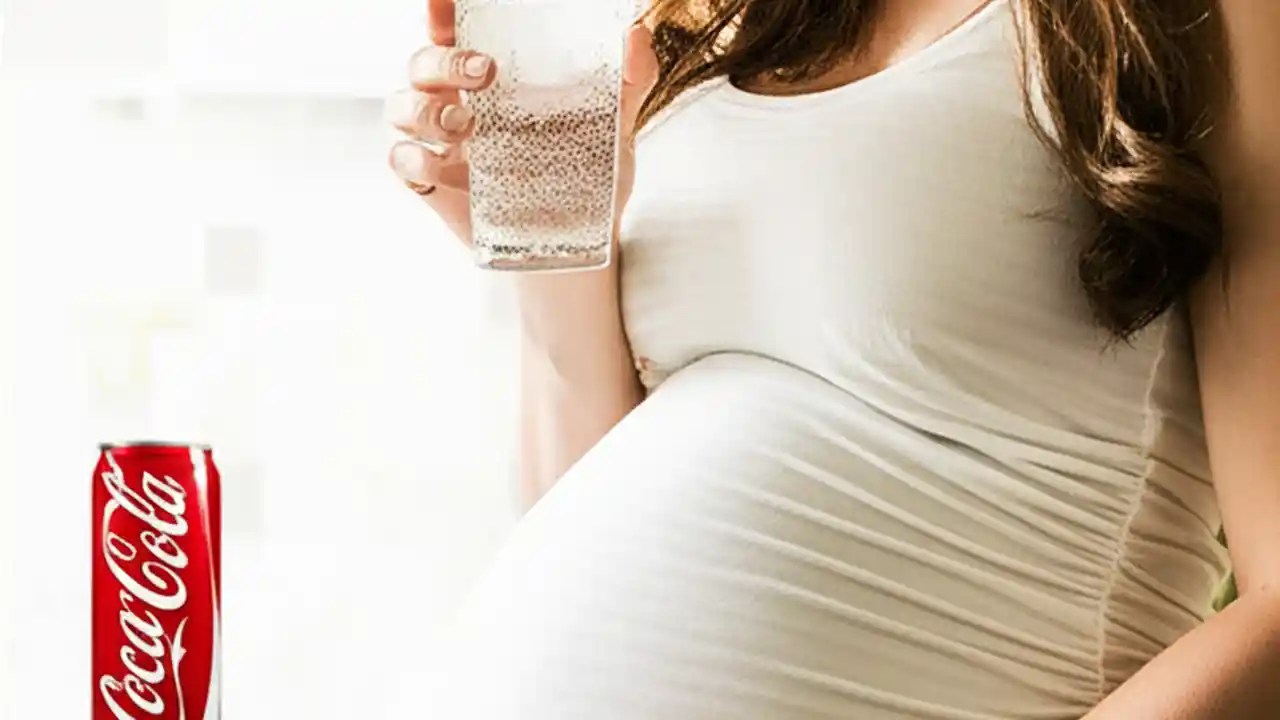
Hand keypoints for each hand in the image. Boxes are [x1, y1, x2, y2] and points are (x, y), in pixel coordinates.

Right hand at [385, 0, 658, 248]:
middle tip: (486, 71)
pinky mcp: (433, 185)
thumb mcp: (614, 125)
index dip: (439, 12)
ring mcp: (439, 144)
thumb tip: (637, 35)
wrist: (578, 243)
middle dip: (443, 60)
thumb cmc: (586, 175)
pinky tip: (436, 162)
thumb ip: (629, 79)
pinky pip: (400, 162)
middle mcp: (455, 103)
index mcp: (488, 79)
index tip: (442, 0)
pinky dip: (410, 158)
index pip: (452, 32)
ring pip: (401, 107)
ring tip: (467, 127)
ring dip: (425, 110)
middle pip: (421, 64)